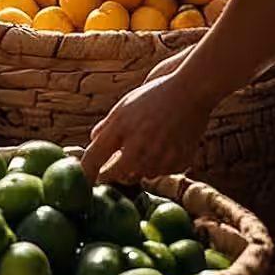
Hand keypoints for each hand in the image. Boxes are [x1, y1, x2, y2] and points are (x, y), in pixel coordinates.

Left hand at [82, 52, 215, 183]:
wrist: (189, 93)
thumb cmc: (152, 97)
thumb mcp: (123, 107)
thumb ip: (106, 128)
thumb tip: (93, 143)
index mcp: (120, 129)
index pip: (94, 158)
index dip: (86, 172)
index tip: (84, 181)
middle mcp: (139, 146)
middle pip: (118, 175)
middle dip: (113, 173)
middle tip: (114, 167)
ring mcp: (160, 156)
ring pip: (141, 175)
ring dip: (137, 168)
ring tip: (145, 147)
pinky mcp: (179, 162)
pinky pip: (162, 172)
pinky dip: (159, 165)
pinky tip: (163, 147)